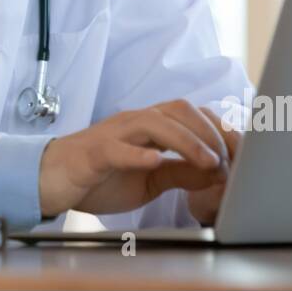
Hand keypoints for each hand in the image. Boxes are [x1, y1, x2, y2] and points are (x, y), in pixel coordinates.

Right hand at [37, 100, 238, 217]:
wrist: (52, 180)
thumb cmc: (100, 176)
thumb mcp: (150, 180)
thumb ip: (180, 172)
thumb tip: (216, 172)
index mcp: (149, 126)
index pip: (190, 114)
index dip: (218, 129)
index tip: (239, 153)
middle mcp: (134, 123)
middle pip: (178, 110)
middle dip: (209, 132)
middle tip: (227, 160)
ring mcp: (114, 134)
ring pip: (153, 123)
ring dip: (186, 141)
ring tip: (207, 162)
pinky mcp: (94, 153)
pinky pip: (117, 149)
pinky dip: (137, 154)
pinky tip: (153, 162)